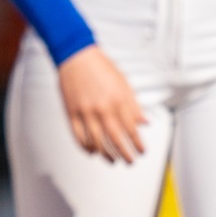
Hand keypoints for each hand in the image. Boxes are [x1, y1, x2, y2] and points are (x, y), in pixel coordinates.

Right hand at [55, 46, 146, 162]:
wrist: (76, 55)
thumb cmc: (100, 66)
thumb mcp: (124, 83)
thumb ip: (134, 105)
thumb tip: (144, 122)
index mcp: (117, 101)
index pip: (131, 129)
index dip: (138, 143)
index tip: (141, 151)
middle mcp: (102, 108)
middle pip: (115, 140)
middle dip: (125, 154)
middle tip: (130, 161)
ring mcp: (85, 112)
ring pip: (97, 142)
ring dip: (106, 155)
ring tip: (113, 160)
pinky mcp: (71, 112)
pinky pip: (78, 136)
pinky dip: (86, 147)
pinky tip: (92, 152)